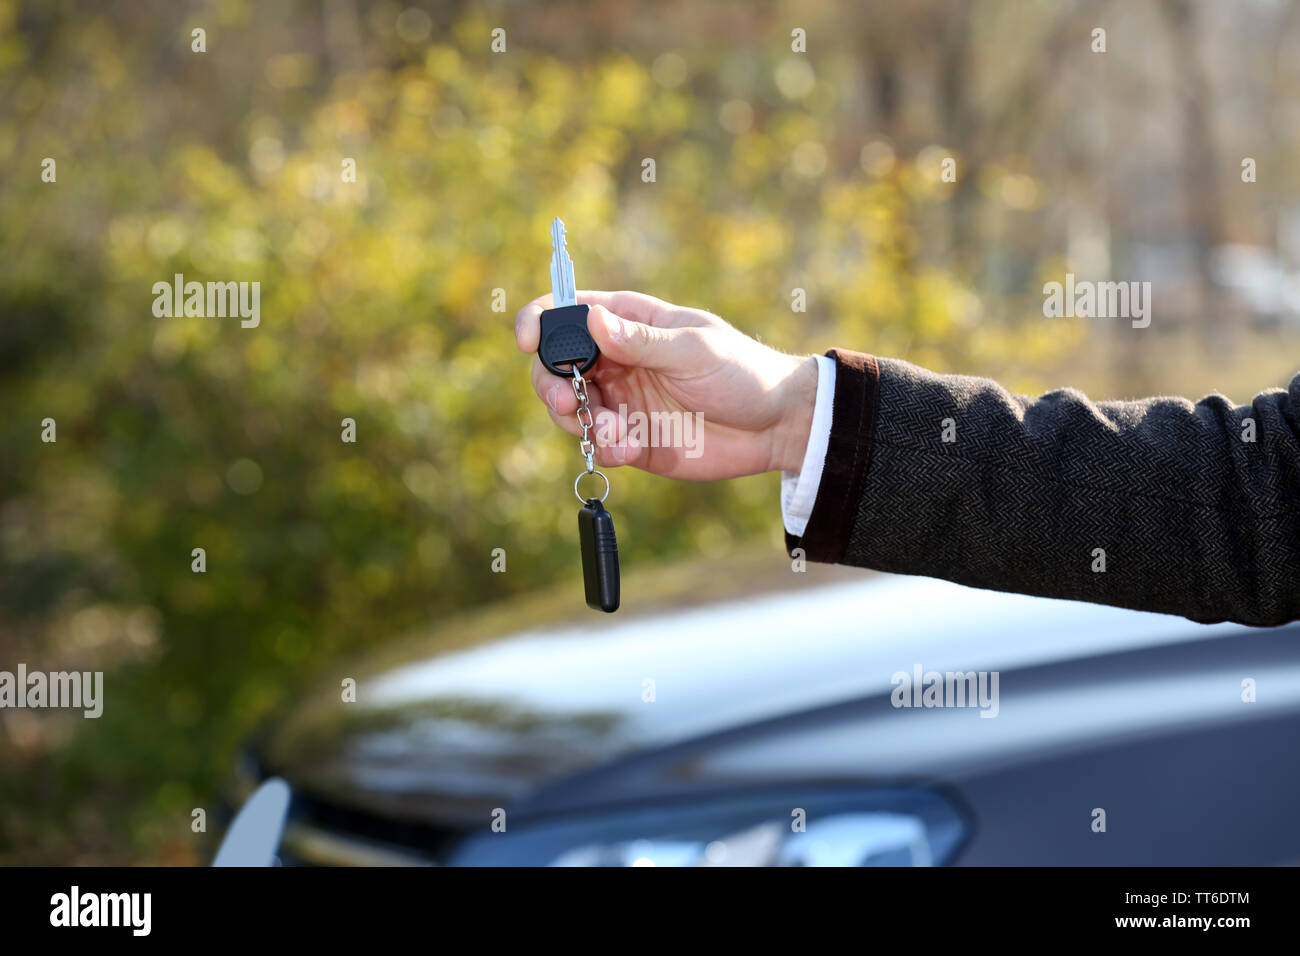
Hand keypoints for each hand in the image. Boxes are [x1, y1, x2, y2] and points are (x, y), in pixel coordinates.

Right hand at [515, 291, 816, 480]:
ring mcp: (620, 400)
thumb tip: (591, 319)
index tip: (528, 344)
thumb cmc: (741, 372)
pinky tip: (631, 448)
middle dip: (550, 384)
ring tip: (618, 434)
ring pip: (570, 410)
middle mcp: (616, 359)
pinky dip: (604, 449)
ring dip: (581, 423)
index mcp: (629, 321)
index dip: (539, 323)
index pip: (567, 312)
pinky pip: (597, 445)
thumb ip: (641, 340)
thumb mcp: (693, 350)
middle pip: (555, 366)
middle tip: (569, 402)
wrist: (774, 426)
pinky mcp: (630, 439)